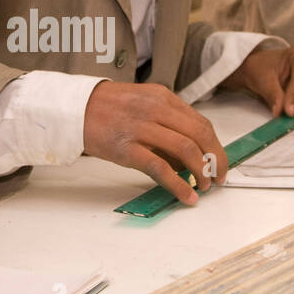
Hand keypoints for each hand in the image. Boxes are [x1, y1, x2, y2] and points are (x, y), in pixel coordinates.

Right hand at [83, 80, 227, 204]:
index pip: (201, 122)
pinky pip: (161, 168)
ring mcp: (141, 128)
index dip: (216, 145)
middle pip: (199, 135)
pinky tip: (187, 196)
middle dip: (215, 159)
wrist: (74, 109)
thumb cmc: (108, 109)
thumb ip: (166, 123)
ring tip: (204, 186)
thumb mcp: (142, 104)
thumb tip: (188, 156)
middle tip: (218, 177)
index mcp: (163, 97)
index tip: (219, 161)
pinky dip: (179, 184)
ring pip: (185, 149)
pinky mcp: (127, 148)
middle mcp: (156, 109)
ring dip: (201, 171)